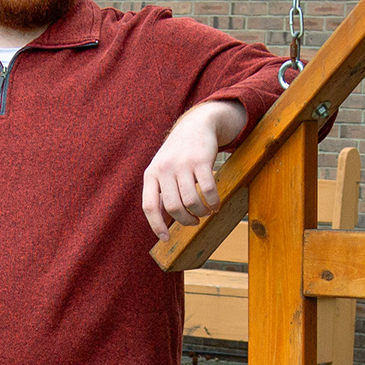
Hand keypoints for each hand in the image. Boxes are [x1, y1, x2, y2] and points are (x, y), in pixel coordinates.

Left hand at [142, 100, 244, 238]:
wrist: (195, 126)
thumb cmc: (177, 155)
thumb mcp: (161, 169)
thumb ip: (159, 192)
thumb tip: (161, 223)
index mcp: (151, 174)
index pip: (149, 206)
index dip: (156, 226)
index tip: (166, 239)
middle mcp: (164, 169)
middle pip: (173, 207)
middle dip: (186, 220)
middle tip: (194, 221)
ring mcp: (182, 164)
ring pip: (191, 201)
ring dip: (201, 212)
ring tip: (206, 212)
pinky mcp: (201, 161)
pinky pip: (208, 190)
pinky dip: (213, 202)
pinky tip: (216, 204)